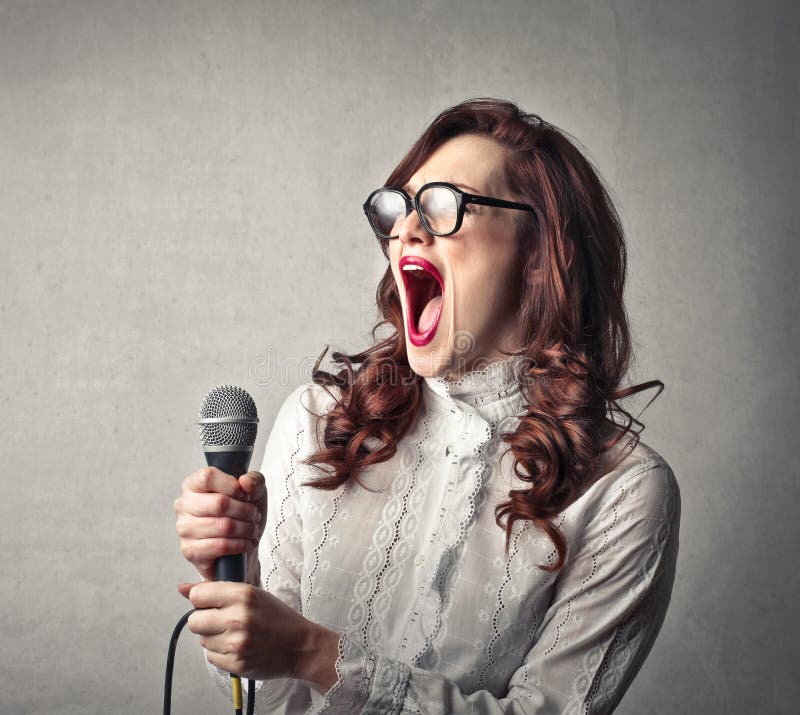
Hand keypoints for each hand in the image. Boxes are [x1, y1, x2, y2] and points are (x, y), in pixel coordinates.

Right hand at [174, 467, 266, 582]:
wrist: (241, 546)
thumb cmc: (242, 514)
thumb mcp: (254, 491)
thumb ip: (254, 480)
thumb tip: (245, 482)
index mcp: (193, 485)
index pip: (208, 477)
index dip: (232, 486)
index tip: (244, 495)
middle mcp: (184, 505)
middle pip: (219, 503)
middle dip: (245, 510)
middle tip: (254, 515)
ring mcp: (184, 529)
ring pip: (223, 526)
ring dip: (246, 529)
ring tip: (252, 529)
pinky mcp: (190, 550)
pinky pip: (220, 546)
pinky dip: (240, 545)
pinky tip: (246, 543)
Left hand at [178, 581, 340, 689]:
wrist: (299, 645)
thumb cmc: (276, 617)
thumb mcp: (252, 594)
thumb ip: (216, 590)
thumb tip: (182, 588)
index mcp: (242, 595)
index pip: (197, 596)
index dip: (202, 600)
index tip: (211, 603)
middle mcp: (237, 618)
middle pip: (194, 621)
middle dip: (204, 621)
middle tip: (221, 620)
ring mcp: (236, 643)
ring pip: (202, 640)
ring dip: (214, 637)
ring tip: (236, 634)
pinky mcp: (236, 663)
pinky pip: (211, 657)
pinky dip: (221, 652)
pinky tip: (238, 646)